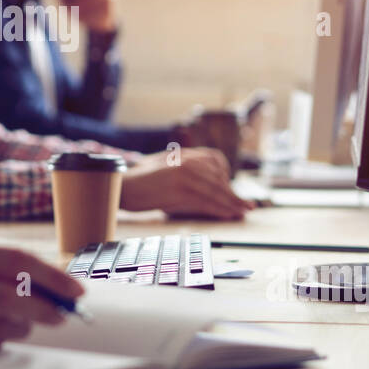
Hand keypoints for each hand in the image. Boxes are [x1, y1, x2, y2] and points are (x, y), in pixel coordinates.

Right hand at [120, 147, 255, 219]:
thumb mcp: (166, 167)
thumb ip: (186, 170)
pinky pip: (205, 201)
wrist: (121, 185)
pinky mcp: (179, 189)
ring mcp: (183, 174)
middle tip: (247, 205)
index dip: (227, 177)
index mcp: (184, 154)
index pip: (215, 161)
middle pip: (218, 179)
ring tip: (242, 212)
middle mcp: (186, 161)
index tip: (233, 190)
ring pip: (215, 190)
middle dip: (234, 194)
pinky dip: (219, 209)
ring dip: (231, 203)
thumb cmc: (142, 180)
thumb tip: (207, 185)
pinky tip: (228, 214)